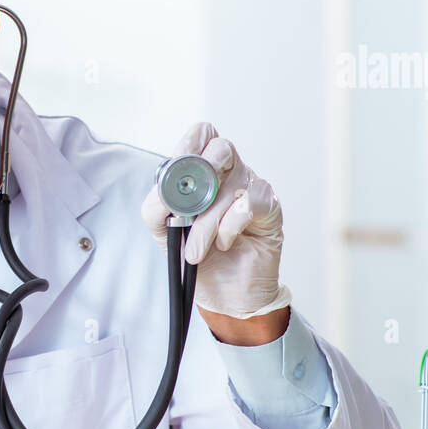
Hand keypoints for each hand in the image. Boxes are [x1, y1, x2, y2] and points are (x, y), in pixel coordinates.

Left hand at [140, 122, 290, 321]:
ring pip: (231, 185)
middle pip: (221, 149)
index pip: (202, 135)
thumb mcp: (164, 231)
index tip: (178, 166)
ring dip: (207, 223)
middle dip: (200, 177)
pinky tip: (224, 242)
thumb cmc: (197, 256)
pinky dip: (229, 228)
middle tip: (187, 209)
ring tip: (197, 249)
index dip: (190, 143)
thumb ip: (157, 207)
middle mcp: (230, 173)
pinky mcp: (270, 209)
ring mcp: (252, 188)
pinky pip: (249, 205)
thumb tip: (162, 193)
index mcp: (204, 171)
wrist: (223, 293)